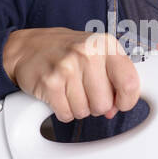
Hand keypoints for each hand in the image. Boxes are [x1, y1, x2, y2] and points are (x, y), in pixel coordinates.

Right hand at [2, 28, 140, 122]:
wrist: (28, 47)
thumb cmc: (65, 50)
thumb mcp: (95, 53)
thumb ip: (113, 76)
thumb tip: (117, 107)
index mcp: (105, 44)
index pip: (129, 82)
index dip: (127, 100)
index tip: (120, 103)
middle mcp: (87, 53)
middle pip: (104, 103)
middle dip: (96, 105)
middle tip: (85, 92)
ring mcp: (67, 67)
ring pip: (85, 111)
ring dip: (78, 107)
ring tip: (70, 90)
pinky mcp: (50, 83)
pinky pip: (66, 114)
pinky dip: (63, 110)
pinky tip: (59, 95)